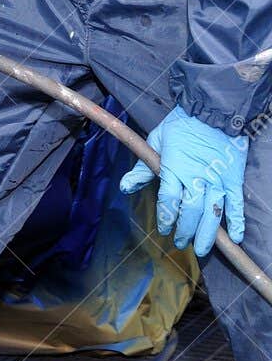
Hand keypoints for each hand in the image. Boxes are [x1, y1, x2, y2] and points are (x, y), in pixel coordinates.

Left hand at [119, 106, 247, 256]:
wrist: (213, 111)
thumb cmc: (181, 125)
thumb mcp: (155, 142)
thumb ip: (143, 168)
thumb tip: (124, 187)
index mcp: (175, 169)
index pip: (169, 201)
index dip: (166, 217)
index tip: (164, 230)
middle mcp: (197, 178)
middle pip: (190, 212)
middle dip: (185, 231)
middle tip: (181, 243)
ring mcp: (218, 180)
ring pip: (212, 213)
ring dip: (207, 234)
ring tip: (202, 249)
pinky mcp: (234, 179)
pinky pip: (236, 204)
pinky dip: (237, 222)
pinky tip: (235, 238)